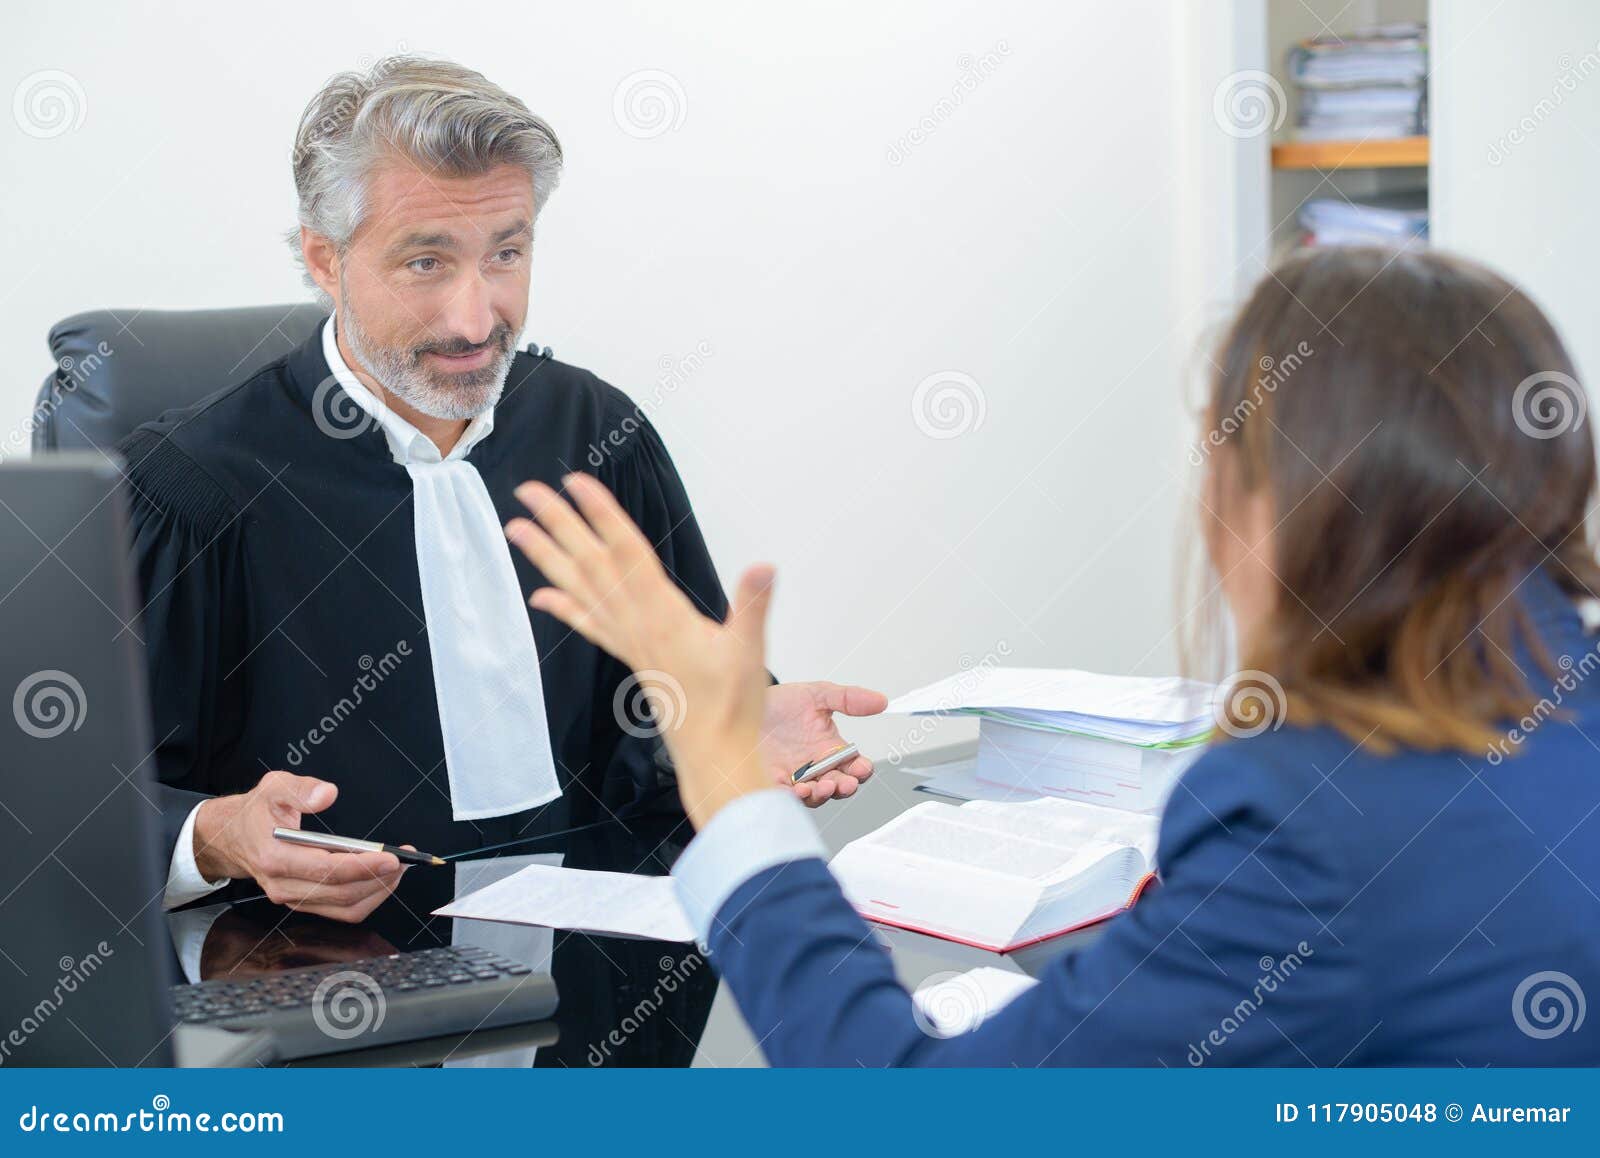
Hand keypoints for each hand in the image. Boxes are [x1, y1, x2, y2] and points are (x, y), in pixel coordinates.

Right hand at [192, 770, 408, 922]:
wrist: (231, 837)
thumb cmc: (256, 813)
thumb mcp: (273, 787)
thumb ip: (301, 788)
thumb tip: (327, 794)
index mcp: (274, 858)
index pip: (325, 871)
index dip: (361, 867)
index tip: (391, 857)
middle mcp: (283, 886)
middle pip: (341, 894)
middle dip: (379, 879)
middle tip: (405, 861)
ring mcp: (293, 898)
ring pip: (345, 907)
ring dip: (378, 891)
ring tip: (400, 869)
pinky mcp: (304, 901)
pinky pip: (341, 909)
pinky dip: (368, 897)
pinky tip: (383, 878)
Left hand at [507, 474, 776, 828]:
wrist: (712, 752)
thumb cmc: (732, 704)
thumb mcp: (750, 650)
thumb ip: (753, 605)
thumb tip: (764, 567)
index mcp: (664, 614)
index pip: (628, 552)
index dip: (602, 515)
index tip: (576, 484)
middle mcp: (636, 622)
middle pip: (592, 563)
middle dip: (560, 524)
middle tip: (528, 491)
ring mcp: (628, 639)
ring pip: (580, 588)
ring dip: (547, 557)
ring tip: (516, 529)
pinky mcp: (629, 654)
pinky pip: (588, 624)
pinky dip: (562, 606)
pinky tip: (540, 596)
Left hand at [763, 682, 885, 805]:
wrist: (746, 705)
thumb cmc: (783, 703)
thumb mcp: (818, 694)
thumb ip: (848, 699)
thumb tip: (881, 701)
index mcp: (830, 748)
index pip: (853, 765)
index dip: (861, 770)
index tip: (862, 768)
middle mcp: (815, 766)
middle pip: (838, 785)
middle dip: (845, 787)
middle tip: (845, 783)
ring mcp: (795, 776)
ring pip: (815, 795)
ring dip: (821, 795)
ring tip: (822, 787)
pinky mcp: (773, 781)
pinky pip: (785, 796)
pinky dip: (792, 798)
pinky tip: (795, 790)